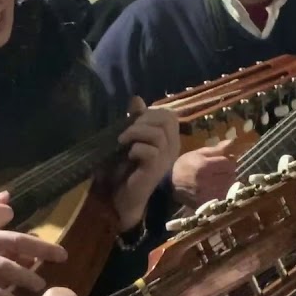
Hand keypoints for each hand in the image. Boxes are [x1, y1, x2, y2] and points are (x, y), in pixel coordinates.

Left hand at [106, 99, 180, 230]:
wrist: (123, 196)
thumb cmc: (126, 168)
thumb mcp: (130, 139)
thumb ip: (136, 119)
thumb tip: (137, 98)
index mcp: (169, 139)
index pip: (170, 115)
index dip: (151, 112)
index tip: (134, 122)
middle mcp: (173, 147)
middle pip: (167, 119)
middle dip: (143, 120)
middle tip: (127, 132)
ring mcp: (166, 159)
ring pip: (158, 134)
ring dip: (136, 133)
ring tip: (123, 142)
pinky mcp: (156, 169)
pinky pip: (150, 151)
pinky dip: (136, 149)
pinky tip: (129, 156)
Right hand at [172, 139, 237, 207]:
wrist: (171, 184)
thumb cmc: (184, 166)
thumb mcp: (197, 153)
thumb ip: (216, 149)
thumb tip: (231, 141)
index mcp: (204, 166)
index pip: (228, 163)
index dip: (227, 160)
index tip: (222, 160)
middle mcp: (208, 181)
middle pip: (230, 174)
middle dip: (228, 170)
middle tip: (219, 169)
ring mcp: (208, 194)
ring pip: (228, 185)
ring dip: (226, 180)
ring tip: (216, 177)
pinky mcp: (208, 202)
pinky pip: (223, 194)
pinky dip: (222, 189)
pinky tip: (214, 186)